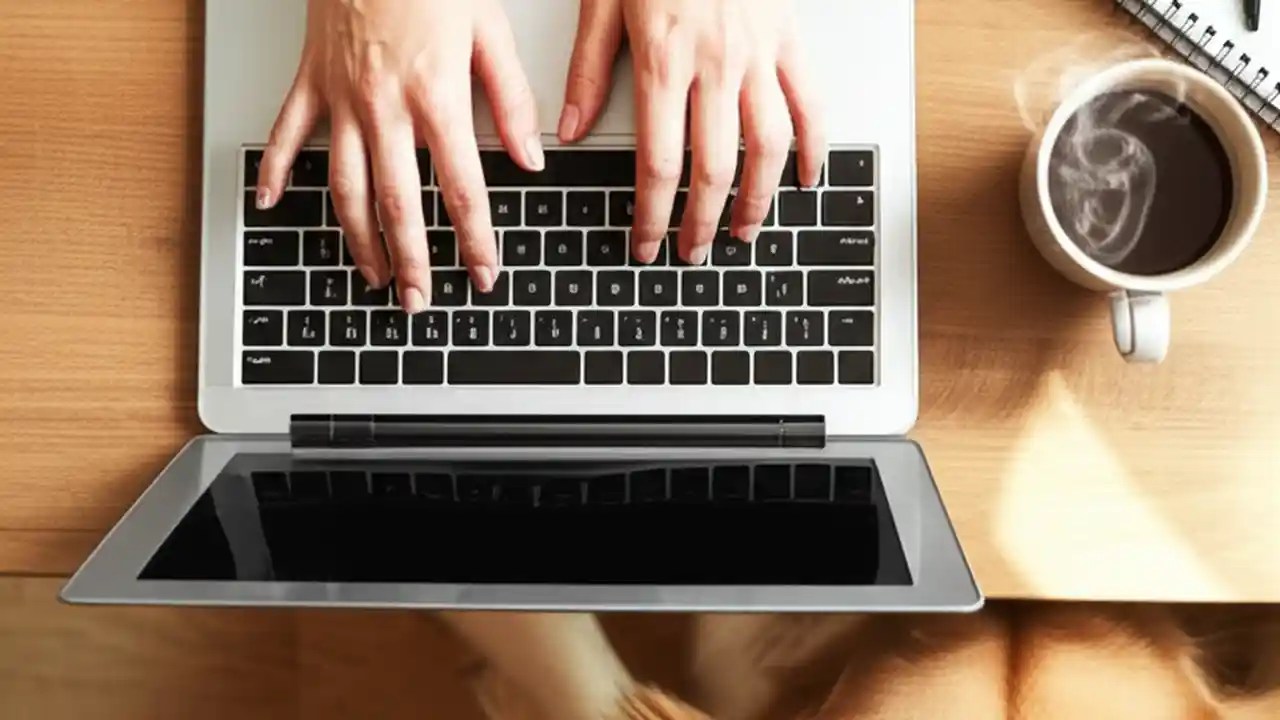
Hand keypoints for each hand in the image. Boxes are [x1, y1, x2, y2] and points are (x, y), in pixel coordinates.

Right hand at [256, 0, 543, 311]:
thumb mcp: (491, 29)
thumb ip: (512, 99)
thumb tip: (530, 159)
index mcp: (436, 95)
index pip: (461, 187)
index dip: (474, 238)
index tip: (482, 273)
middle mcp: (385, 106)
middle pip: (397, 202)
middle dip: (411, 259)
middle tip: (420, 300)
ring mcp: (341, 98)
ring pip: (345, 185)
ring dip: (358, 239)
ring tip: (373, 275)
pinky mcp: (311, 82)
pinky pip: (288, 135)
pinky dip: (278, 172)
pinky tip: (273, 205)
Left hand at [560, 0, 823, 263]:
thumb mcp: (600, 1)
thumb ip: (586, 70)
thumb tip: (568, 133)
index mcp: (663, 59)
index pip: (659, 162)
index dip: (653, 214)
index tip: (646, 244)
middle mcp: (716, 64)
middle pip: (714, 167)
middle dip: (701, 221)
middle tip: (693, 252)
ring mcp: (759, 53)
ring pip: (767, 146)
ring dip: (757, 199)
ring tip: (744, 230)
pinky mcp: (788, 38)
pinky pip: (809, 103)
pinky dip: (812, 147)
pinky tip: (805, 178)